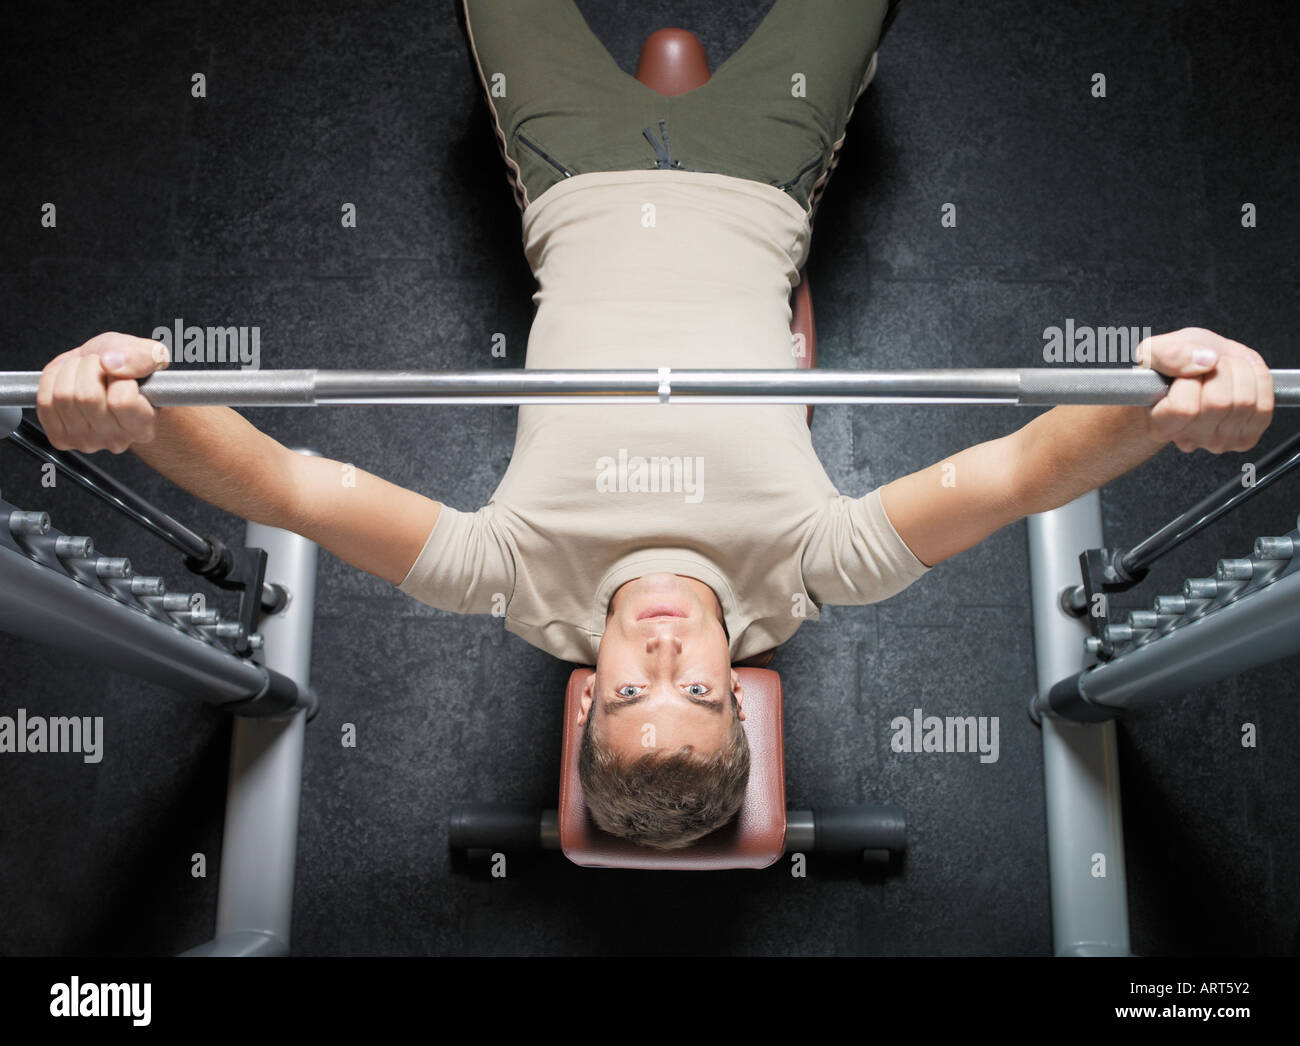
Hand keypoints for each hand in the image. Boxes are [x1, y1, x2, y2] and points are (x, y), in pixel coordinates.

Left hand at [35, 332, 170, 453]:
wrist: (109, 380)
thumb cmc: (130, 371)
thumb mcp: (149, 354)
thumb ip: (142, 356)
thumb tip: (111, 363)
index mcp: (144, 426)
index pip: (122, 401)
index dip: (118, 376)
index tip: (122, 374)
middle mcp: (117, 440)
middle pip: (87, 396)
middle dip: (89, 367)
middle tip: (100, 366)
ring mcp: (87, 442)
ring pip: (64, 396)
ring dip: (71, 371)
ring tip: (85, 371)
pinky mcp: (61, 438)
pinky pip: (45, 401)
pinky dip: (52, 380)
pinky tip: (68, 380)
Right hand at [1136, 327, 1272, 453]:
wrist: (1192, 372)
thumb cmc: (1171, 367)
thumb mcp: (1156, 349)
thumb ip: (1170, 354)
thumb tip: (1204, 361)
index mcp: (1160, 423)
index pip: (1183, 408)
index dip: (1190, 380)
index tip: (1187, 371)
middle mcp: (1188, 438)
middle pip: (1219, 403)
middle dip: (1221, 369)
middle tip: (1210, 365)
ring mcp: (1218, 441)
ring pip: (1244, 401)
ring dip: (1240, 371)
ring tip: (1224, 369)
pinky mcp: (1245, 438)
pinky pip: (1264, 406)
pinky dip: (1259, 381)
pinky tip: (1242, 378)